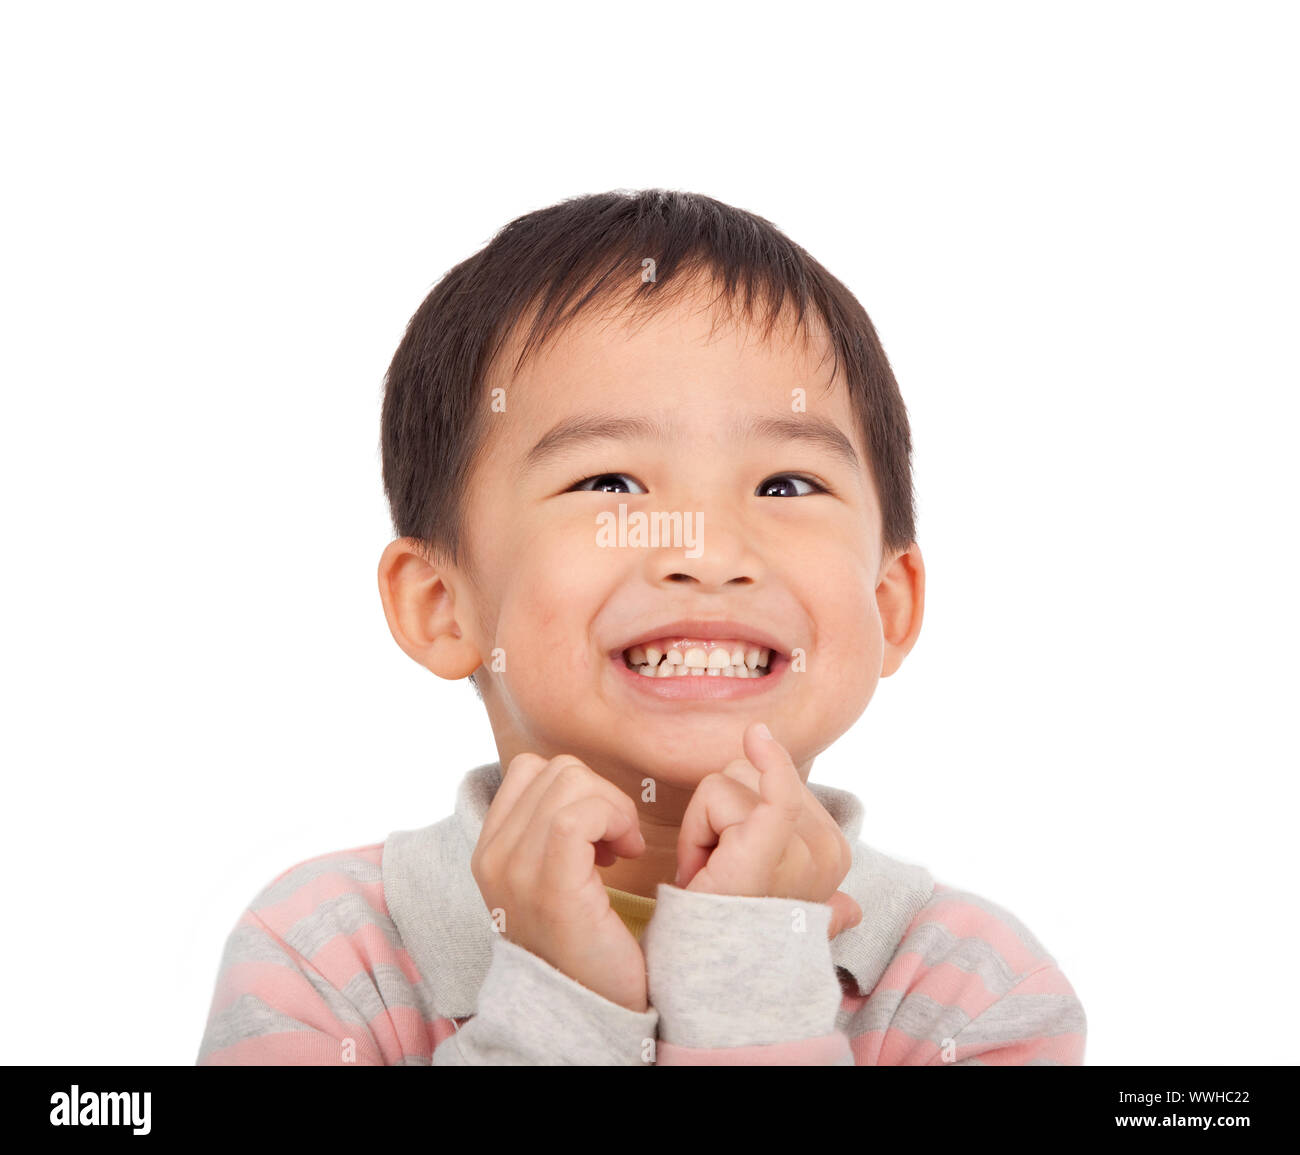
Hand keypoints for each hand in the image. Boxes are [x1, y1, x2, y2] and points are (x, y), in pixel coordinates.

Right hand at [470, 753, 649, 1012]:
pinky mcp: (550, 887)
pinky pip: (578, 814)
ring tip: (622, 849)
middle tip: (618, 842)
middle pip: (556, 770)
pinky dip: (614, 819)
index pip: (529, 769)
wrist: (589, 1012)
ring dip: (612, 808)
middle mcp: (492, 857)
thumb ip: (550, 831)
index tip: (599, 829)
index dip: (576, 786)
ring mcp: (515, 871)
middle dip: (601, 794)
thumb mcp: (552, 878)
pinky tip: (627, 854)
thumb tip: (579, 783)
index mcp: (489, 851)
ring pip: (570, 782)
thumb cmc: (586, 944)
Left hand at [676, 722, 861, 938]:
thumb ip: (822, 908)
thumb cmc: (735, 936)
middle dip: (715, 817)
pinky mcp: (777, 844)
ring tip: (709, 876)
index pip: (771, 786)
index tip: (728, 869)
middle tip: (715, 874)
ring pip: (728, 782)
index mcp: (832, 854)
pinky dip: (766, 760)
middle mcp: (828, 847)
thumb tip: (848, 911)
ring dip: (700, 826)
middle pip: (749, 775)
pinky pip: (774, 788)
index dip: (729, 815)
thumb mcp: (781, 912)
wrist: (713, 978)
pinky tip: (757, 737)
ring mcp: (805, 846)